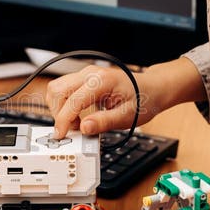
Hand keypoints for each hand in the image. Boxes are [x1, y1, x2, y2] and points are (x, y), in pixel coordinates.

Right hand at [45, 56, 205, 138]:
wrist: (153, 88)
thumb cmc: (144, 99)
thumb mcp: (127, 116)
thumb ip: (105, 122)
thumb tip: (84, 128)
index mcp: (102, 81)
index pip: (72, 100)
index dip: (63, 120)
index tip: (62, 135)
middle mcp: (90, 73)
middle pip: (57, 89)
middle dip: (58, 113)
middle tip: (72, 129)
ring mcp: (86, 73)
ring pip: (57, 88)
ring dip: (60, 108)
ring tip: (76, 123)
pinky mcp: (84, 78)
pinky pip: (65, 89)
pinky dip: (65, 104)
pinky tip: (78, 115)